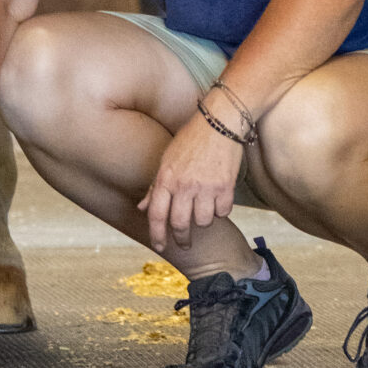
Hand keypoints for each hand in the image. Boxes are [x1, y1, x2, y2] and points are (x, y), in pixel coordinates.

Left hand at [138, 112, 243, 253]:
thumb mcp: (167, 158)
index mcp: (166, 177)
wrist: (220, 121)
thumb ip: (156, 185)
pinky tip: (219, 200)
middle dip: (182, 239)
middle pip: (180, 224)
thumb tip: (141, 206)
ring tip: (204, 209)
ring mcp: (205, 187)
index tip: (159, 247)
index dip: (157, 235)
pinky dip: (221, 210)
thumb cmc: (191, 138)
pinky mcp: (226, 186)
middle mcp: (184, 185)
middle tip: (184, 243)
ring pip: (203, 221)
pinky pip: (223, 212)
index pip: (156, 214)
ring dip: (203, 220)